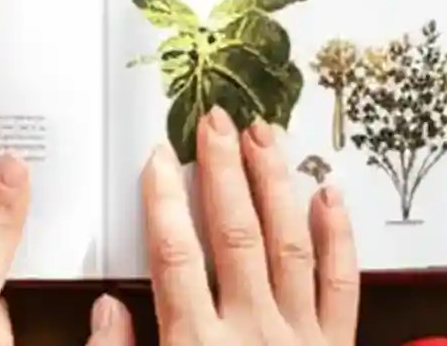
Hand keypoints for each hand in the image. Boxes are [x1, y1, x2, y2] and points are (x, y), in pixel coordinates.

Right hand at [88, 105, 359, 345]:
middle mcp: (251, 334)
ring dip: (274, 185)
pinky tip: (328, 195)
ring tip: (265, 136)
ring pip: (288, 246)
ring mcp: (299, 339)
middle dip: (224, 171)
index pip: (175, 256)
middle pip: (235, 235)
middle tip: (217, 122)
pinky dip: (338, 237)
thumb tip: (106, 308)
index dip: (164, 200)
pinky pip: (340, 285)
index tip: (159, 156)